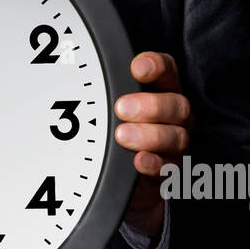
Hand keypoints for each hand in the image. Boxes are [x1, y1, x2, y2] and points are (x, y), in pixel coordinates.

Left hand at [114, 52, 190, 238]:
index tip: (137, 68)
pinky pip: (169, 169)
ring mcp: (173, 146)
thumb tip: (71, 82)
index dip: (157, 65)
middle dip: (150, 105)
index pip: (167, 71)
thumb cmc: (111, 137)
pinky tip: (138, 161)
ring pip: (177, 137)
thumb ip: (103, 94)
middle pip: (178, 105)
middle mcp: (172, 118)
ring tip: (122, 136)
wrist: (118, 183)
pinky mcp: (167, 174)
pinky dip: (154, 164)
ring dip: (149, 135)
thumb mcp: (106, 110)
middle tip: (121, 108)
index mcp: (160, 94)